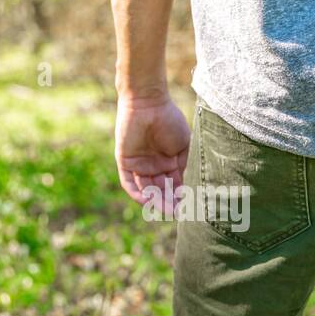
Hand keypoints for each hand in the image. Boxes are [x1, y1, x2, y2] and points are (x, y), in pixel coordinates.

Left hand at [114, 94, 190, 212]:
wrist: (149, 103)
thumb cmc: (169, 120)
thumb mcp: (184, 146)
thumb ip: (184, 165)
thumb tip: (188, 188)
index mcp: (168, 162)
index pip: (174, 185)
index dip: (181, 196)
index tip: (189, 207)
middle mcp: (153, 166)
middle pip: (160, 190)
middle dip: (168, 202)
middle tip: (176, 212)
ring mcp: (139, 165)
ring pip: (146, 189)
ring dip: (155, 200)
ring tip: (165, 209)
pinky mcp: (125, 162)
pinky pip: (129, 182)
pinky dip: (137, 193)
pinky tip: (147, 201)